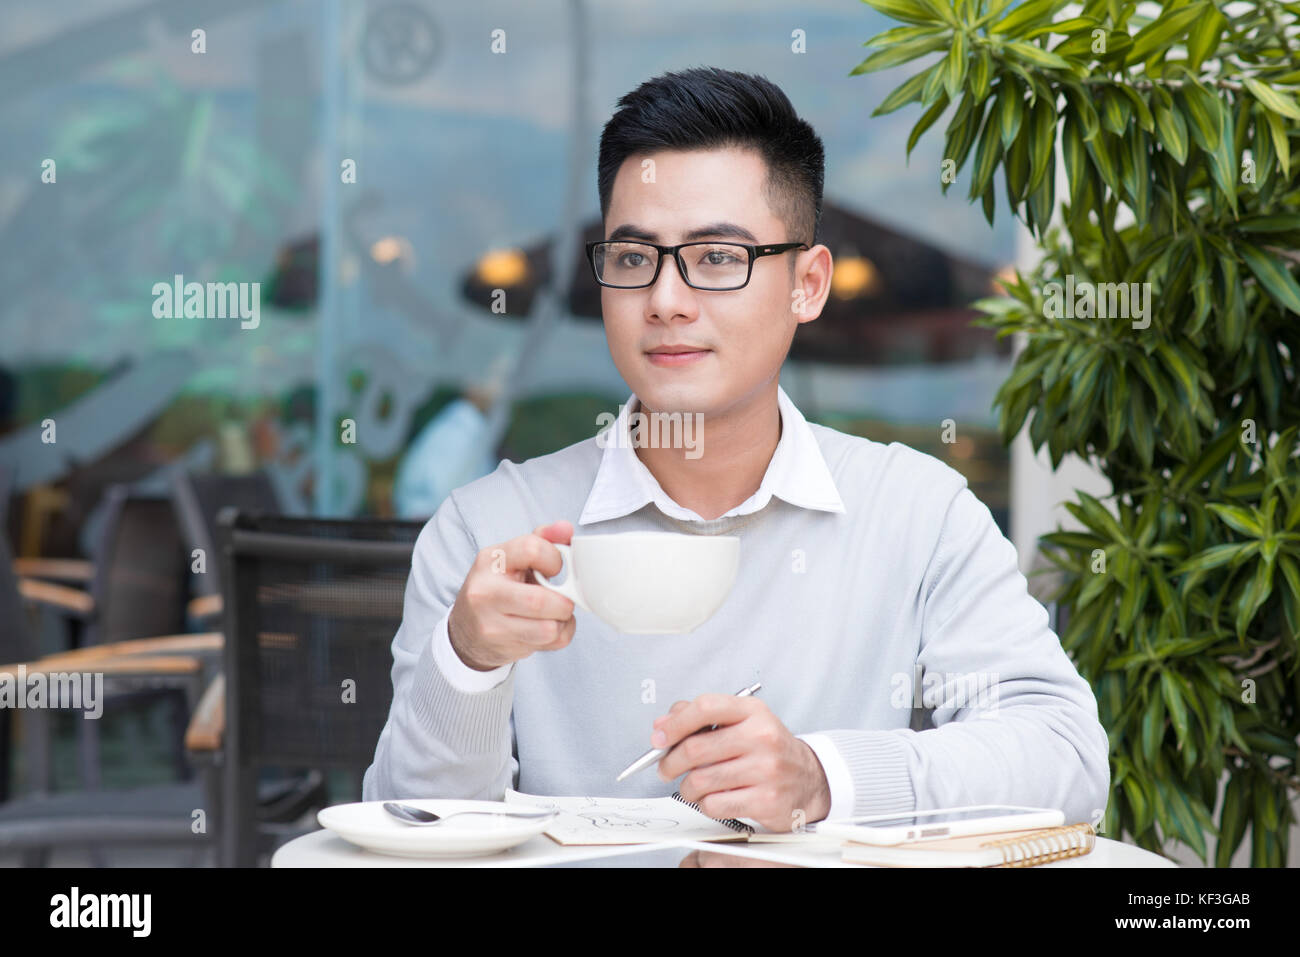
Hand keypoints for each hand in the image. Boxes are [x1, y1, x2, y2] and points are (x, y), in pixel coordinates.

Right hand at [447, 520, 576, 670]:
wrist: (466, 630)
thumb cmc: (496, 588)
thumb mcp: (512, 558)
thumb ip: (542, 540)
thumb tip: (565, 528)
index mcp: (491, 560)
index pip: (532, 550)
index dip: (555, 559)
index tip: (555, 568)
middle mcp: (486, 591)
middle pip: (540, 600)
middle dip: (564, 601)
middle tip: (563, 598)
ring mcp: (491, 623)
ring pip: (549, 628)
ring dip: (562, 620)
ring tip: (554, 613)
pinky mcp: (502, 647)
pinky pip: (551, 643)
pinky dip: (561, 635)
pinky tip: (548, 626)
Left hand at [652, 694, 830, 831]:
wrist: (809, 779)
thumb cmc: (768, 749)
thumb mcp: (742, 722)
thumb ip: (701, 718)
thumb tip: (662, 726)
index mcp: (753, 712)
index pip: (705, 707)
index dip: (675, 723)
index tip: (659, 738)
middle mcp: (762, 737)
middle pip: (696, 748)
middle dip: (670, 762)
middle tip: (665, 768)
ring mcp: (766, 769)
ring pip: (701, 780)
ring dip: (687, 788)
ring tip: (692, 786)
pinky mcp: (766, 800)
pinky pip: (714, 804)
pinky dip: (705, 804)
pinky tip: (714, 798)